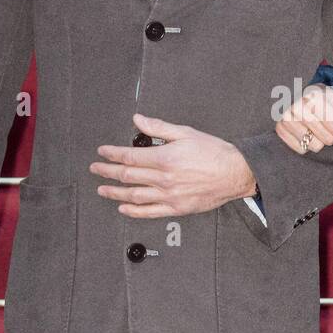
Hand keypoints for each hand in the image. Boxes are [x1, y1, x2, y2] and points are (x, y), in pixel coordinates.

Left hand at [90, 114, 256, 216]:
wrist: (236, 173)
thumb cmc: (215, 153)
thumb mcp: (186, 133)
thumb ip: (159, 127)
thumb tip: (138, 120)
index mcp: (166, 158)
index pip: (130, 157)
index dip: (112, 154)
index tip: (103, 152)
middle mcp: (165, 179)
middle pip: (127, 176)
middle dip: (108, 171)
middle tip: (96, 169)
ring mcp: (169, 196)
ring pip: (134, 196)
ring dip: (115, 193)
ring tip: (102, 189)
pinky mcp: (176, 208)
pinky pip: (150, 212)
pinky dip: (134, 211)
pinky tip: (124, 208)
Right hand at [276, 84, 332, 154]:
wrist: (313, 103)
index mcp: (315, 94)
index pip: (330, 121)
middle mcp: (298, 104)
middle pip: (322, 135)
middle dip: (330, 137)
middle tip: (329, 133)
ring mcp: (287, 116)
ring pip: (310, 144)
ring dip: (319, 144)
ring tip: (318, 134)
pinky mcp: (280, 128)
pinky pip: (299, 149)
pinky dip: (307, 147)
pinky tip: (308, 137)